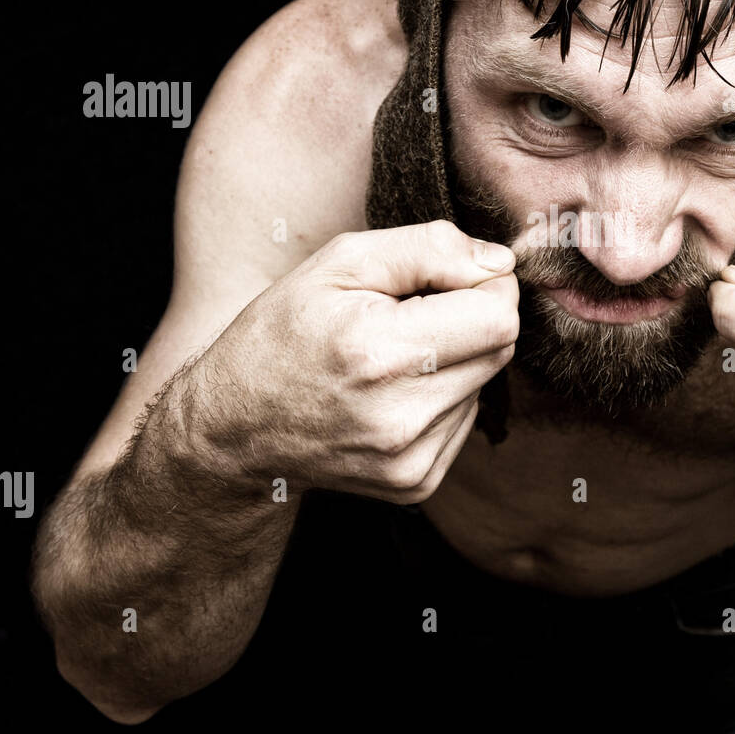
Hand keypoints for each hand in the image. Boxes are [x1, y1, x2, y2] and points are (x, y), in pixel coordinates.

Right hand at [189, 220, 519, 503]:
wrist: (233, 429)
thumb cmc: (283, 333)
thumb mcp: (339, 263)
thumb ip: (428, 249)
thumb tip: (501, 262)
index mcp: (379, 353)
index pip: (499, 317)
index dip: (485, 285)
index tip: (448, 279)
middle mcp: (400, 417)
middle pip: (500, 350)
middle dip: (471, 319)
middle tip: (413, 314)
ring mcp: (410, 459)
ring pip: (485, 385)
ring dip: (454, 360)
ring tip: (391, 357)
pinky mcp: (416, 484)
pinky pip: (464, 421)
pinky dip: (441, 398)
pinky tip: (391, 393)